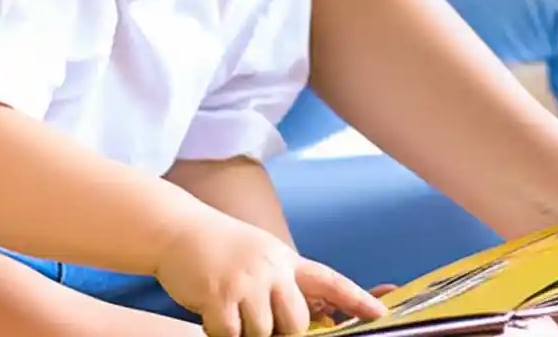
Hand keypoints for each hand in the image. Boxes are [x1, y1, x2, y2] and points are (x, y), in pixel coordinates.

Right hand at [155, 212, 386, 335]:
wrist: (178, 230)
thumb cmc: (220, 248)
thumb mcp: (260, 256)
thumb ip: (283, 283)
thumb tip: (310, 318)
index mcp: (284, 260)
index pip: (328, 280)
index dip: (355, 298)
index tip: (379, 312)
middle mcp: (271, 269)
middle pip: (296, 321)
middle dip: (283, 333)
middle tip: (259, 323)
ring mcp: (246, 282)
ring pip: (263, 333)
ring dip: (245, 333)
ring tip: (228, 311)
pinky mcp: (220, 296)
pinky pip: (231, 335)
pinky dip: (221, 333)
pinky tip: (211, 314)